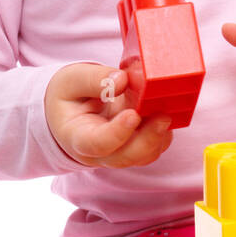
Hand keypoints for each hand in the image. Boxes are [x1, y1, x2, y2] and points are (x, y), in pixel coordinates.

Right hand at [44, 63, 172, 167]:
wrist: (71, 110)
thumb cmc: (69, 96)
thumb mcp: (71, 81)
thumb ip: (94, 80)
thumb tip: (123, 80)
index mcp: (78, 138)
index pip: (98, 144)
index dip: (117, 133)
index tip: (133, 115)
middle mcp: (100, 153)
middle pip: (126, 157)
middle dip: (148, 139)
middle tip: (163, 116)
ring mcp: (120, 152)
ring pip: (144, 155)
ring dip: (159, 136)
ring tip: (165, 110)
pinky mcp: (136, 145)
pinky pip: (154, 146)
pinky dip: (163, 132)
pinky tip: (165, 110)